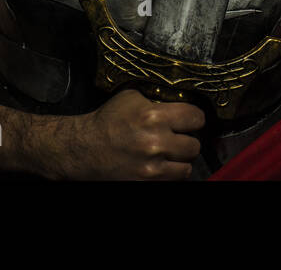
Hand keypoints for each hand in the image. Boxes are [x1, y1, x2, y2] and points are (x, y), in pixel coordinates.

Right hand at [56, 88, 206, 179]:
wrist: (85, 149)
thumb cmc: (108, 121)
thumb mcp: (131, 98)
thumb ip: (157, 99)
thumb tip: (181, 100)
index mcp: (154, 116)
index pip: (196, 118)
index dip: (195, 118)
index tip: (191, 120)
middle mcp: (156, 142)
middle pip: (195, 145)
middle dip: (187, 140)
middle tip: (178, 138)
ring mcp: (152, 167)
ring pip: (188, 167)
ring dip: (181, 160)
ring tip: (170, 153)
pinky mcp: (147, 182)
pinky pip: (174, 180)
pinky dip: (171, 173)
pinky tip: (162, 164)